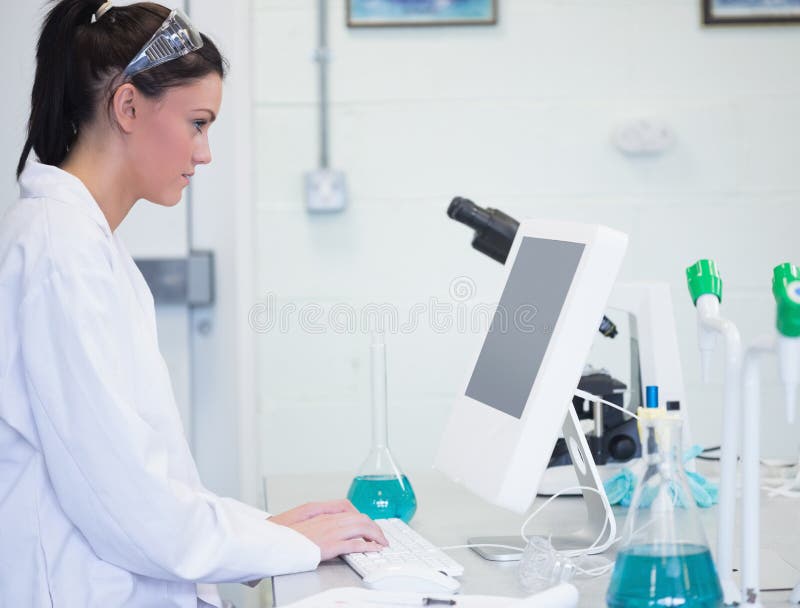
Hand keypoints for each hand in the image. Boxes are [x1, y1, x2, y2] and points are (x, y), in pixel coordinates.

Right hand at [270, 501, 387, 560]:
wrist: (272, 541)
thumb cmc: (281, 533)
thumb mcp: (298, 518)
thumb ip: (314, 517)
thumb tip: (325, 521)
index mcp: (321, 512)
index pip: (348, 509)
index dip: (361, 516)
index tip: (367, 524)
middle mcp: (328, 519)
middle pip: (359, 518)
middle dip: (373, 527)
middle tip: (380, 535)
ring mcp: (330, 531)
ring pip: (361, 528)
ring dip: (375, 535)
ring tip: (381, 543)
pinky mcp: (329, 546)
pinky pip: (354, 544)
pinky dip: (367, 546)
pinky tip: (373, 549)